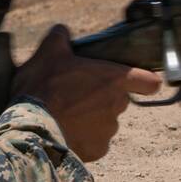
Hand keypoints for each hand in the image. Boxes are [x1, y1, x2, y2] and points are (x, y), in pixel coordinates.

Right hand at [11, 25, 161, 161]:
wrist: (31, 127)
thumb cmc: (43, 87)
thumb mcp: (48, 53)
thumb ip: (60, 37)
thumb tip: (62, 30)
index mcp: (115, 79)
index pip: (150, 82)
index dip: (144, 81)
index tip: (137, 82)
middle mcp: (119, 105)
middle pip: (118, 100)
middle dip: (101, 99)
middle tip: (76, 96)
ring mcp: (110, 130)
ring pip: (105, 122)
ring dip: (91, 120)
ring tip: (65, 116)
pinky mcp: (98, 150)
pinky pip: (95, 143)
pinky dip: (83, 139)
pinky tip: (64, 133)